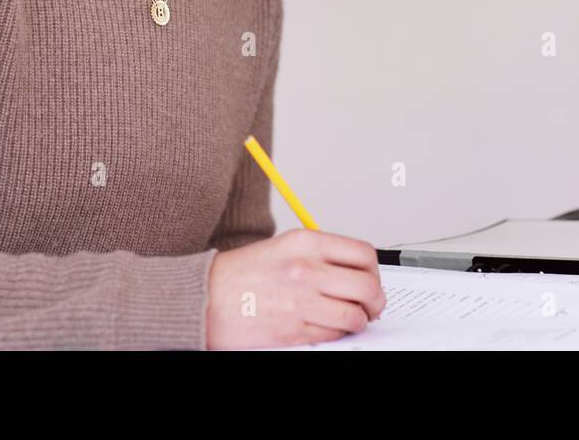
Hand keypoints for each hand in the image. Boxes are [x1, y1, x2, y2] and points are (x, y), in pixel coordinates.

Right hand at [204, 228, 386, 348]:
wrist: (203, 299)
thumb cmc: (240, 275)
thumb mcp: (283, 247)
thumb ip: (320, 255)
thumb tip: (354, 272)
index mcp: (306, 243)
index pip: (363, 254)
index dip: (375, 271)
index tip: (372, 279)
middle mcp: (307, 269)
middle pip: (367, 286)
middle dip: (375, 300)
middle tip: (371, 306)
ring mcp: (301, 301)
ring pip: (355, 315)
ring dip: (359, 321)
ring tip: (352, 320)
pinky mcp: (293, 330)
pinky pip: (333, 335)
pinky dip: (337, 334)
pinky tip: (330, 328)